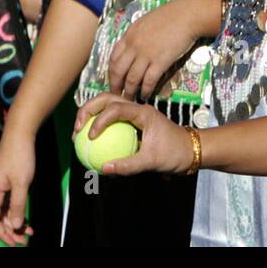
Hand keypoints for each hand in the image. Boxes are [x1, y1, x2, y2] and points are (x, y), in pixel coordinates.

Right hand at [0, 124, 36, 245]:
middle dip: (10, 231)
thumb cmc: (20, 156)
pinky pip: (9, 203)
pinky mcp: (6, 183)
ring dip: (14, 223)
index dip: (1, 234)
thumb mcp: (22, 183)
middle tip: (25, 241)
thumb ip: (17, 205)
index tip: (15, 243)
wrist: (20, 133)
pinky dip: (16, 212)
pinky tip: (26, 220)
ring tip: (29, 232)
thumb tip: (14, 227)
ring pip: (4, 211)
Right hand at [73, 92, 193, 175]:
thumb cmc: (174, 153)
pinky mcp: (132, 121)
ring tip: (78, 133)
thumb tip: (104, 169)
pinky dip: (98, 125)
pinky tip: (88, 142)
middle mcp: (137, 107)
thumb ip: (128, 165)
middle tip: (76, 128)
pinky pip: (111, 119)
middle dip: (88, 109)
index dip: (100, 119)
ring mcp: (134, 113)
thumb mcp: (152, 161)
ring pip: (107, 105)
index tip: (91, 136)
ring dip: (90, 114)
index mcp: (143, 112)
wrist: (190, 150)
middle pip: (106, 98)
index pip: (116, 108)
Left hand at [108, 0, 206, 100]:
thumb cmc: (169, 16)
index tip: (112, 80)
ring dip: (129, 92)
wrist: (186, 15)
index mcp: (129, 35)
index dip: (110, 72)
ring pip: (131, 79)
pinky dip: (145, 90)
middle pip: (118, 71)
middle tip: (117, 94)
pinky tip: (145, 95)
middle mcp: (134, 46)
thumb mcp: (145, 22)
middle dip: (116, 85)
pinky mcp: (160, 61)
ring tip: (130, 99)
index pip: (113, 57)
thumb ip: (136, 36)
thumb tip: (131, 48)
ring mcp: (146, 54)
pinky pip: (148, 80)